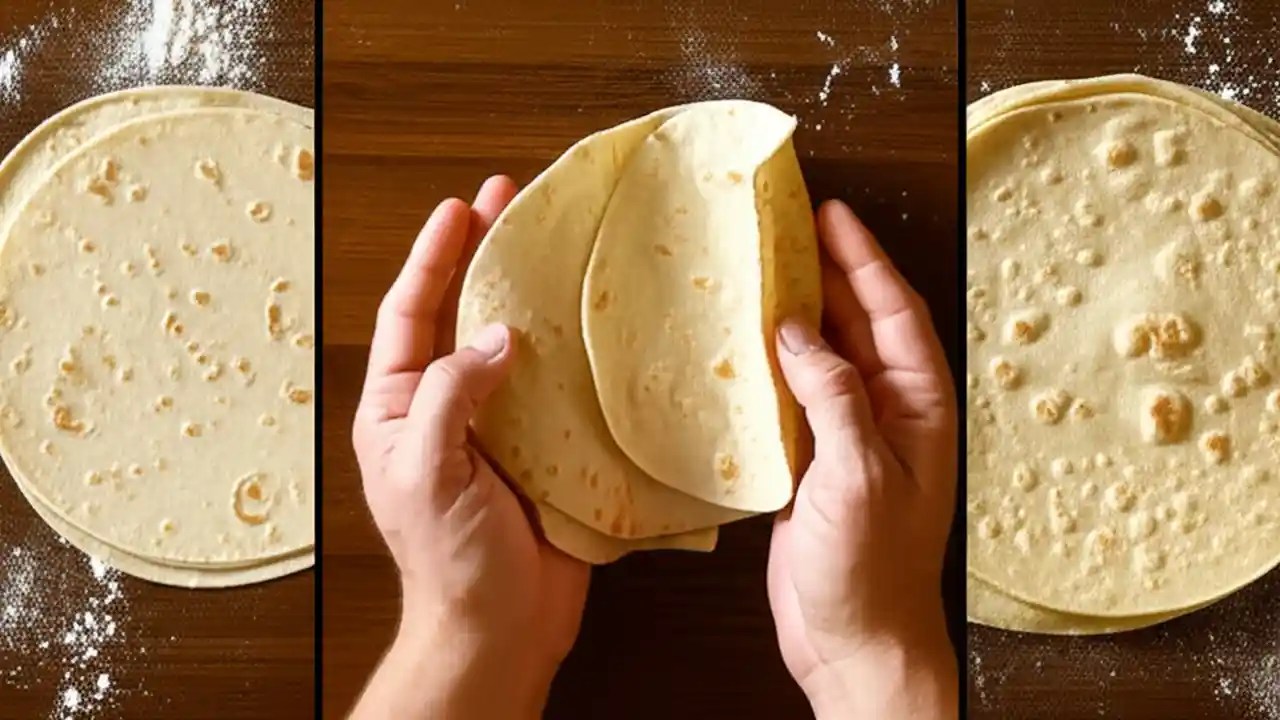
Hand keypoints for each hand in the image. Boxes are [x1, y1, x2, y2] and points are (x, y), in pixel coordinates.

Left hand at [350, 176, 589, 719]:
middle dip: (483, 258)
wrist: (500, 629)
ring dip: (534, 297)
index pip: (409, 317)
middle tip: (509, 200)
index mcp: (400, 410)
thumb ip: (451, 397)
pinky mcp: (546, 450)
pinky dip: (575, 353)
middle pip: (463, 317)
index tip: (457, 209)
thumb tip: (497, 337)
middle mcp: (446, 409)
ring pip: (514, 347)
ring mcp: (498, 428)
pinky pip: (558, 389)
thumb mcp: (428, 471)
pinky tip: (596, 323)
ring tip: (557, 246)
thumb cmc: (449, 560)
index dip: (432, 259)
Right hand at [768, 200, 957, 718]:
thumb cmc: (870, 571)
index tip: (831, 215)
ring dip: (797, 313)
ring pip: (823, 355)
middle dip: (829, 272)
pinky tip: (744, 344)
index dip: (863, 260)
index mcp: (917, 408)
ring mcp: (847, 436)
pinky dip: (770, 365)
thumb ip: (835, 397)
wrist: (852, 643)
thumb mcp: (859, 476)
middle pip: (859, 324)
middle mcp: (886, 413)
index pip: (893, 314)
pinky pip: (793, 395)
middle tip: (789, 226)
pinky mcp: (810, 461)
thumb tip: (798, 332)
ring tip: (763, 268)